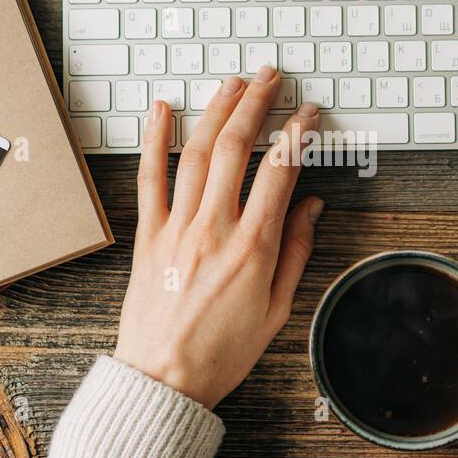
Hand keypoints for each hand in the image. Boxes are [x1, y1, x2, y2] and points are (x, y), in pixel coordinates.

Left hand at [111, 66, 323, 409]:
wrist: (163, 380)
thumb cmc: (221, 353)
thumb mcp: (277, 310)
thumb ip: (296, 253)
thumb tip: (311, 207)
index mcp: (253, 248)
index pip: (281, 171)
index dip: (297, 133)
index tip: (307, 113)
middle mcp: (214, 229)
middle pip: (236, 148)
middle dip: (256, 104)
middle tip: (270, 78)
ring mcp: (176, 229)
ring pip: (196, 153)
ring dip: (216, 111)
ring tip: (232, 84)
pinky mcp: (147, 236)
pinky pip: (150, 179)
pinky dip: (155, 140)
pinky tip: (162, 111)